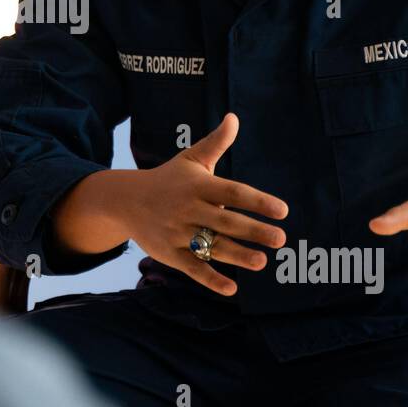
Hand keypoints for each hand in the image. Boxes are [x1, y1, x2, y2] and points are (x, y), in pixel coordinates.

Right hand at [55, 113, 287, 296]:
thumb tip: (234, 118)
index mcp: (198, 185)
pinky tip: (232, 288)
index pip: (232, 192)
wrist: (125, 200)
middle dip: (254, 231)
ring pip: (211, 246)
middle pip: (225, 221)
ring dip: (238, 255)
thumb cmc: (167, 179)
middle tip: (281, 239)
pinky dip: (211, 279)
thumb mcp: (190, 160)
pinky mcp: (169, 253)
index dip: (257, 201)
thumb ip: (215, 143)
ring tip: (262, 261)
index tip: (282, 210)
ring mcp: (177, 232)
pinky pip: (192, 268)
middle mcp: (188, 209)